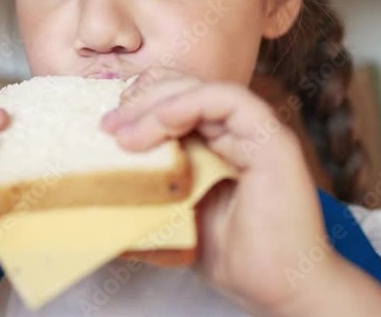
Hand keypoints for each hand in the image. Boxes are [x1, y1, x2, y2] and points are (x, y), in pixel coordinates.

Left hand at [101, 67, 380, 315]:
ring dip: (159, 104)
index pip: (175, 103)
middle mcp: (236, 133)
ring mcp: (256, 133)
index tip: (107, 129)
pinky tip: (165, 119)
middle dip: (141, 102)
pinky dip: (193, 102)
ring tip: (128, 133)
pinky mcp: (272, 140)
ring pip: (203, 90)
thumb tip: (99, 196)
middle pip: (184, 91)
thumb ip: (148, 196)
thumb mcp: (176, 219)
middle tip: (109, 126)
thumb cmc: (236, 259)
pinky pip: (232, 100)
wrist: (281, 288)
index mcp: (215, 145)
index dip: (139, 106)